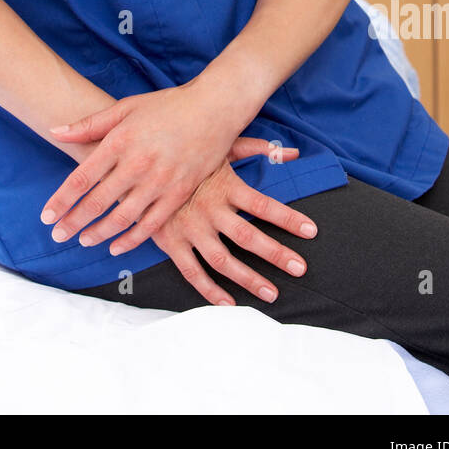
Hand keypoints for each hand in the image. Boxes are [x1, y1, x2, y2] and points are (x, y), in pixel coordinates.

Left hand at [40, 83, 249, 247]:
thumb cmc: (167, 106)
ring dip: (99, 233)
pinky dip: (132, 239)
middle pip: (97, 202)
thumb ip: (89, 124)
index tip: (46, 216)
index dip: (61, 200)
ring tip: (83, 241)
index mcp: (120, 141)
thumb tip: (55, 131)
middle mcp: (137, 163)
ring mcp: (160, 180)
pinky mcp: (179, 192)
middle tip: (57, 235)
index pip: (82, 178)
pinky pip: (151, 223)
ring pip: (122, 217)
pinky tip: (117, 246)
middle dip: (73, 222)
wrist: (214, 107)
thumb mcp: (125, 108)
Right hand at [142, 139, 318, 306]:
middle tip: (300, 268)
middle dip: (277, 254)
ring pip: (223, 260)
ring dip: (248, 279)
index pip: (264, 205)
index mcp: (224, 185)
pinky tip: (229, 303)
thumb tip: (294, 152)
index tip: (311, 230)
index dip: (288, 218)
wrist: (138, 160)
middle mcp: (209, 209)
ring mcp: (189, 228)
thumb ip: (258, 149)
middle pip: (249, 237)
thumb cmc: (185, 151)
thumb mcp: (220, 145)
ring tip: (271, 293)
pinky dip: (210, 290)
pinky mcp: (170, 242)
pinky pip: (192, 272)